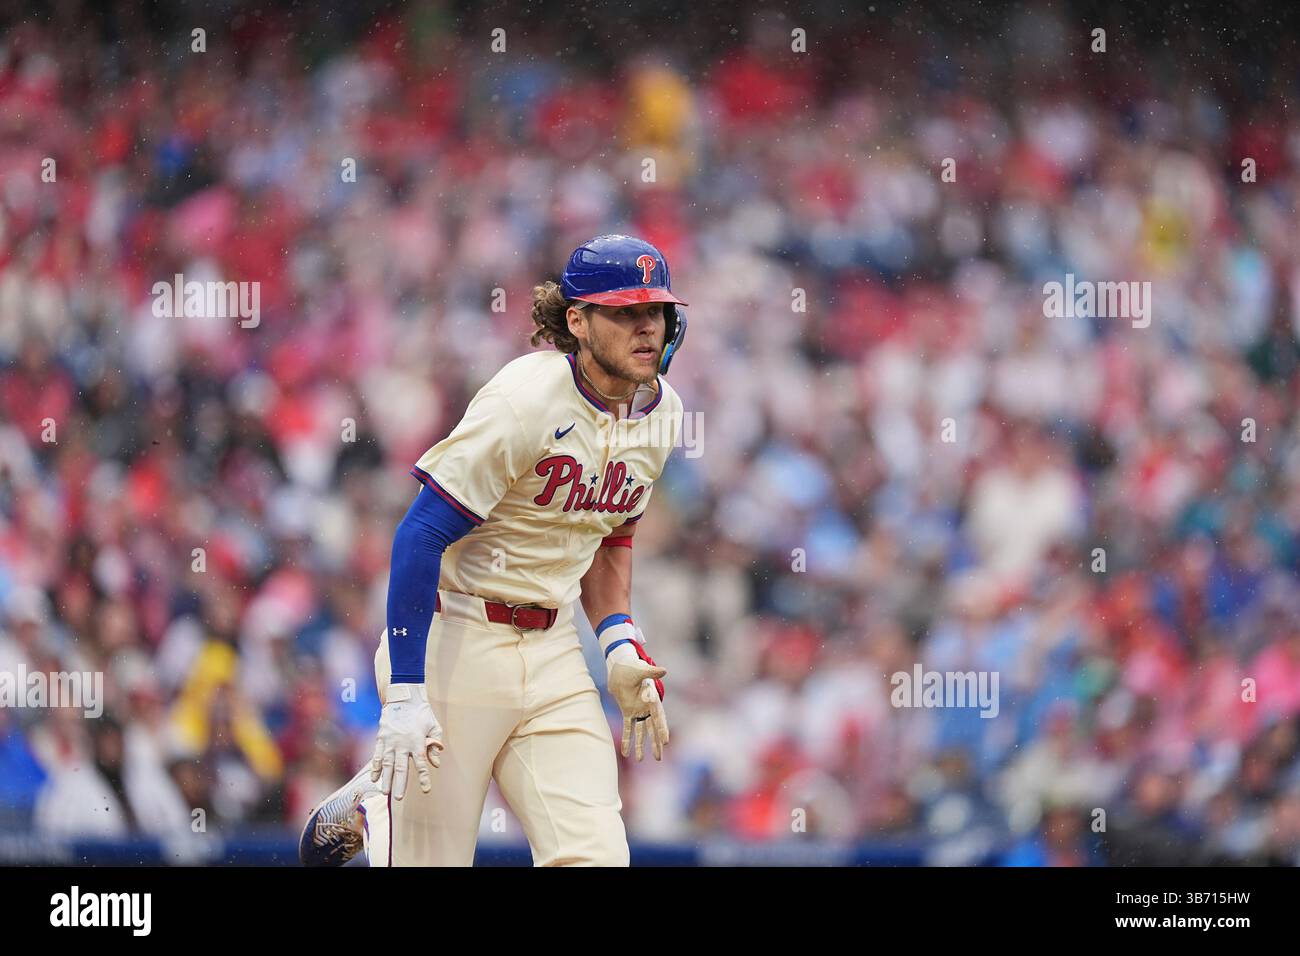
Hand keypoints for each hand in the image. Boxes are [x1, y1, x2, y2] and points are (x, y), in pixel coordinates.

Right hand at [370, 682, 444, 799]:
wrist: (404, 696)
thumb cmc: (422, 713)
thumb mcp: (434, 727)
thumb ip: (435, 745)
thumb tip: (436, 763)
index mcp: (418, 741)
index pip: (421, 763)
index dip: (423, 777)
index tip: (426, 790)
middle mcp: (403, 743)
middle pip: (401, 767)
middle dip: (400, 783)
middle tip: (398, 797)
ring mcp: (390, 741)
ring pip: (388, 763)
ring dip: (386, 778)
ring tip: (385, 792)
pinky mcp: (381, 737)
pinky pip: (377, 755)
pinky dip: (375, 767)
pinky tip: (374, 778)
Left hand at [601, 622, 668, 760]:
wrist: (621, 666)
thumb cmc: (633, 666)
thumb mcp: (641, 670)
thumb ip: (652, 672)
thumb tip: (664, 670)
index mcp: (652, 699)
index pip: (659, 717)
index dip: (662, 729)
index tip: (666, 741)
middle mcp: (647, 707)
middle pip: (653, 728)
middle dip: (656, 743)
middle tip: (659, 758)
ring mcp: (638, 710)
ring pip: (641, 731)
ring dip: (641, 745)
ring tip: (640, 760)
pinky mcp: (628, 711)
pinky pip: (628, 728)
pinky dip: (627, 739)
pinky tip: (626, 752)